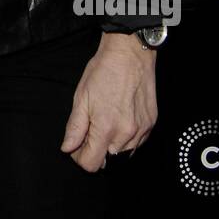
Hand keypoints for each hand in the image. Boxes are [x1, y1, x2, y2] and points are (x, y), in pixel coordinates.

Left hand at [60, 32, 156, 172]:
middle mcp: (126, 134)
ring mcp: (141, 130)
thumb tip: (67, 148)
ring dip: (111, 145)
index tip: (77, 145)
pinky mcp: (151, 124)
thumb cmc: (103, 72)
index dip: (79, 157)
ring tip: (106, 121)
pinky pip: (136, 143)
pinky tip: (120, 119)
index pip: (91, 164)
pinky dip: (126, 138)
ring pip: (122, 154)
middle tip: (90, 130)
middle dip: (95, 150)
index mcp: (106, 129)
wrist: (130, 54)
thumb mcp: (81, 98)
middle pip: (107, 161)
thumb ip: (75, 128)